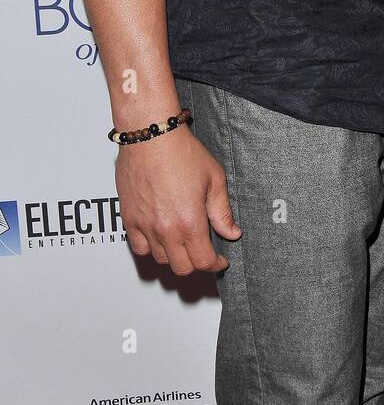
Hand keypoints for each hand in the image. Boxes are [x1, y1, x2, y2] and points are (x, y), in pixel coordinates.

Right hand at [116, 120, 241, 275]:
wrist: (151, 136)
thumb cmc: (183, 152)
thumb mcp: (214, 179)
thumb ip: (222, 211)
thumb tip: (232, 233)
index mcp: (190, 222)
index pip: (203, 261)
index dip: (215, 264)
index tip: (220, 260)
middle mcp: (166, 230)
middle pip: (182, 267)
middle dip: (196, 262)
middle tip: (203, 250)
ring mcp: (145, 226)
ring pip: (160, 259)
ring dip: (174, 255)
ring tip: (182, 240)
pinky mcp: (129, 218)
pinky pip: (138, 247)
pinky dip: (150, 247)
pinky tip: (160, 236)